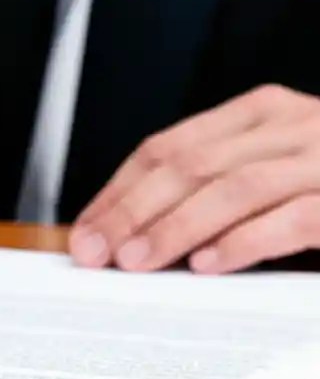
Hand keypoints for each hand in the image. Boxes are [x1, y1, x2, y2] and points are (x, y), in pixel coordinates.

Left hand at [69, 84, 319, 273]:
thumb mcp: (269, 171)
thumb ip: (212, 188)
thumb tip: (129, 233)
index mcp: (260, 112)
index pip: (168, 146)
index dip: (119, 190)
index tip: (85, 231)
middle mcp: (291, 124)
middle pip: (190, 165)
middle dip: (133, 211)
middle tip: (96, 253)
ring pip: (233, 188)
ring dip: (176, 228)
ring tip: (137, 263)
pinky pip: (293, 216)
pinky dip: (245, 241)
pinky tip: (209, 266)